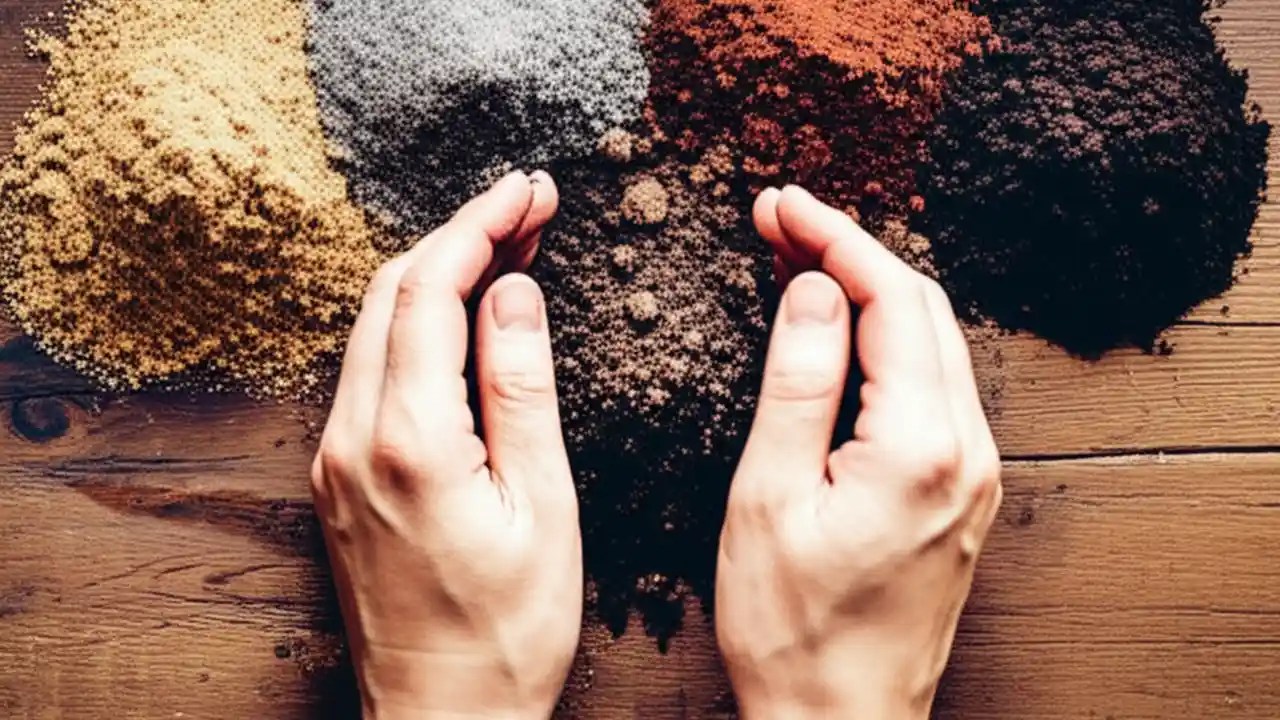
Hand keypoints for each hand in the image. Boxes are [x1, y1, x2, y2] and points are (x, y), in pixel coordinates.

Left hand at [310, 171, 580, 719]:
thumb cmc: (507, 633)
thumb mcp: (543, 506)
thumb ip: (521, 389)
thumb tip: (514, 292)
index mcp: (406, 440)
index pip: (430, 289)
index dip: (481, 223)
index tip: (530, 188)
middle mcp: (349, 438)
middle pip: (391, 292)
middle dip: (459, 234)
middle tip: (529, 207)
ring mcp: (333, 458)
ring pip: (374, 326)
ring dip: (436, 275)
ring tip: (508, 250)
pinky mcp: (337, 478)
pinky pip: (370, 370)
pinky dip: (416, 325)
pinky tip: (463, 320)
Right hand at [716, 186, 1001, 718]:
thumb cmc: (792, 628)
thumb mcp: (768, 496)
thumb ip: (796, 381)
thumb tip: (809, 289)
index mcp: (921, 447)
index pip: (889, 298)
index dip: (833, 235)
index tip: (780, 204)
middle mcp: (968, 452)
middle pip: (922, 308)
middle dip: (852, 250)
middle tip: (781, 222)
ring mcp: (975, 474)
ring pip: (933, 343)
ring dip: (871, 291)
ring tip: (801, 262)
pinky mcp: (963, 492)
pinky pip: (934, 387)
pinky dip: (888, 342)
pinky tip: (842, 333)